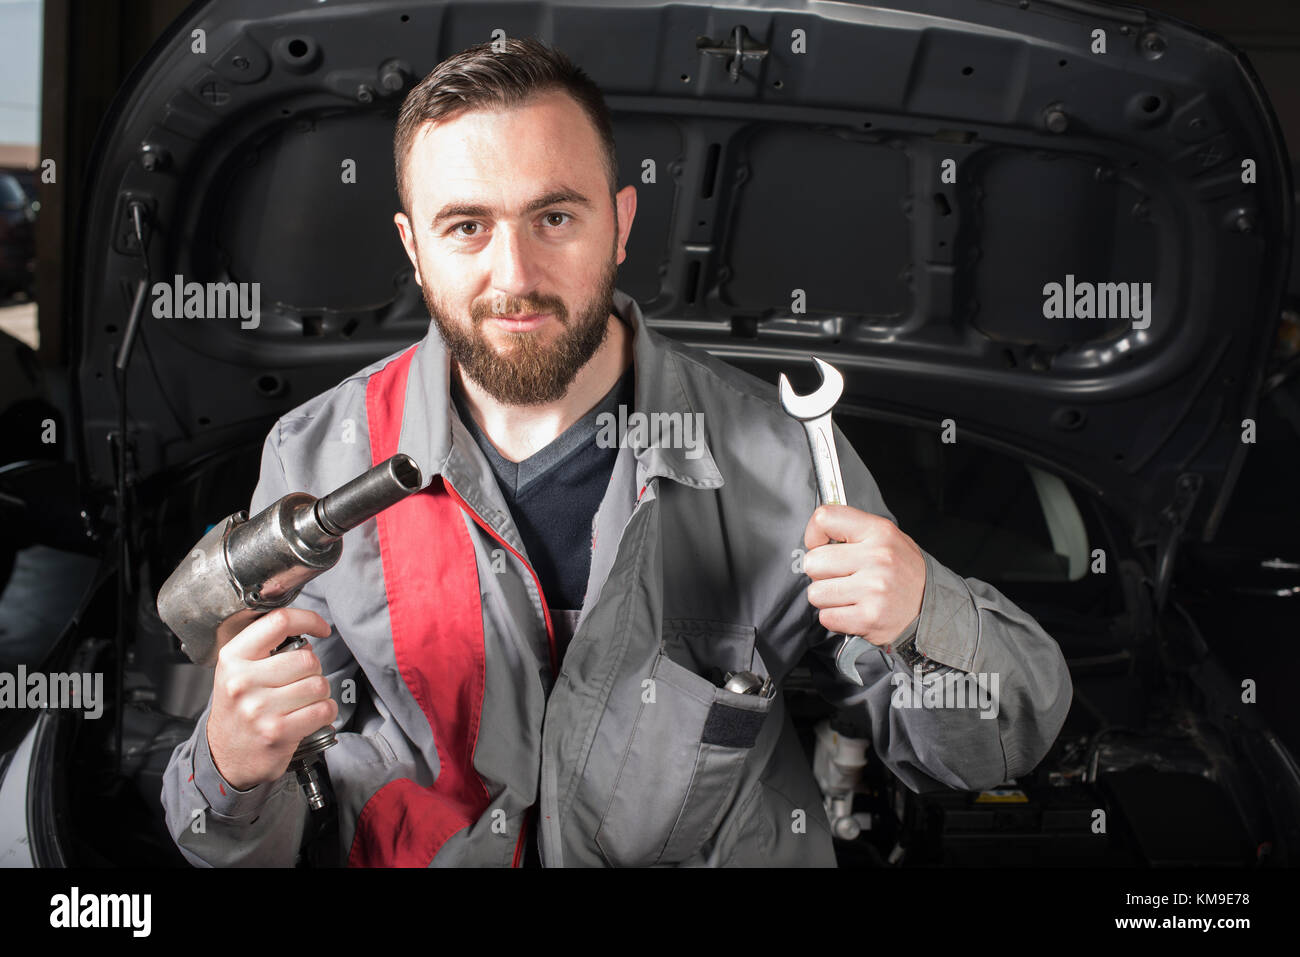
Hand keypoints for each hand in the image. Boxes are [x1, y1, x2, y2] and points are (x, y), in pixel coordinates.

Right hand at [206, 608, 336, 790]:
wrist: (224, 756)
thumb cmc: (237, 710)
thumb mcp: (238, 671)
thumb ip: (265, 648)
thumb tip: (307, 637)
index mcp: (233, 658)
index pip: (279, 621)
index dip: (308, 619)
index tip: (320, 628)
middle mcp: (242, 681)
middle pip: (307, 659)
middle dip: (313, 670)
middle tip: (301, 682)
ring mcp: (259, 708)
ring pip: (318, 685)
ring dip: (320, 693)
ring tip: (302, 701)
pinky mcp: (277, 731)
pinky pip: (323, 710)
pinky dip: (325, 712)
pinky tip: (310, 716)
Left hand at [802, 504, 925, 646]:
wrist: (932, 608)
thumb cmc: (904, 572)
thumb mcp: (888, 538)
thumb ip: (854, 530)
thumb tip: (818, 531)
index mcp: (879, 532)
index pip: (825, 518)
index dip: (814, 534)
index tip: (820, 545)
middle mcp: (877, 558)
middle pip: (813, 562)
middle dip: (821, 573)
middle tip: (841, 577)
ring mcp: (873, 589)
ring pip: (816, 593)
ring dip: (828, 598)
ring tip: (849, 595)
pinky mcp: (868, 618)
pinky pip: (826, 617)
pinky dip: (835, 618)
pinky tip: (853, 611)